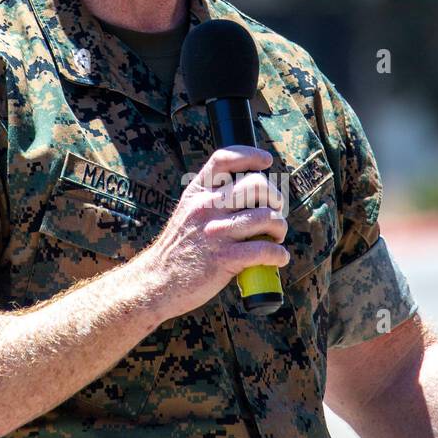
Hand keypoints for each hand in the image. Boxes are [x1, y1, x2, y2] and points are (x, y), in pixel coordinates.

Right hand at [136, 145, 289, 318]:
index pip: (224, 159)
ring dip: (280, 228)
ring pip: (267, 217)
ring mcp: (215, 232)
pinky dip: (278, 254)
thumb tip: (253, 192)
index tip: (267, 161)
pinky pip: (265, 249)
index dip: (250, 155)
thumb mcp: (187, 213)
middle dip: (275, 199)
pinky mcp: (224, 259)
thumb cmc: (179, 249)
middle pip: (257, 184)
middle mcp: (205, 207)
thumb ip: (211, 199)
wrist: (157, 282)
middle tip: (274, 214)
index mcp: (196, 193)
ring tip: (275, 238)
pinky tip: (277, 258)